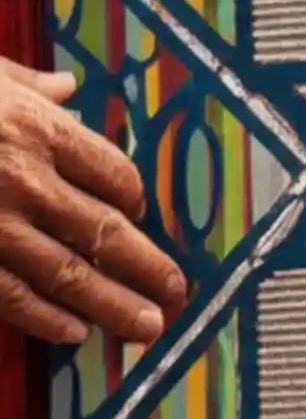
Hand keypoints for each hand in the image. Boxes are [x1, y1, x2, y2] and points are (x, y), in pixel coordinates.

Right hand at [0, 58, 184, 343]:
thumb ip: (27, 86)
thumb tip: (68, 87)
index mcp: (37, 129)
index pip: (112, 173)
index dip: (133, 197)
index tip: (138, 213)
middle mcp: (23, 178)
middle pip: (104, 231)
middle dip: (146, 267)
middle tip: (176, 293)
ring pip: (67, 273)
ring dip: (112, 304)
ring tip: (145, 326)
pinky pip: (8, 294)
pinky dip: (44, 317)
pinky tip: (73, 332)